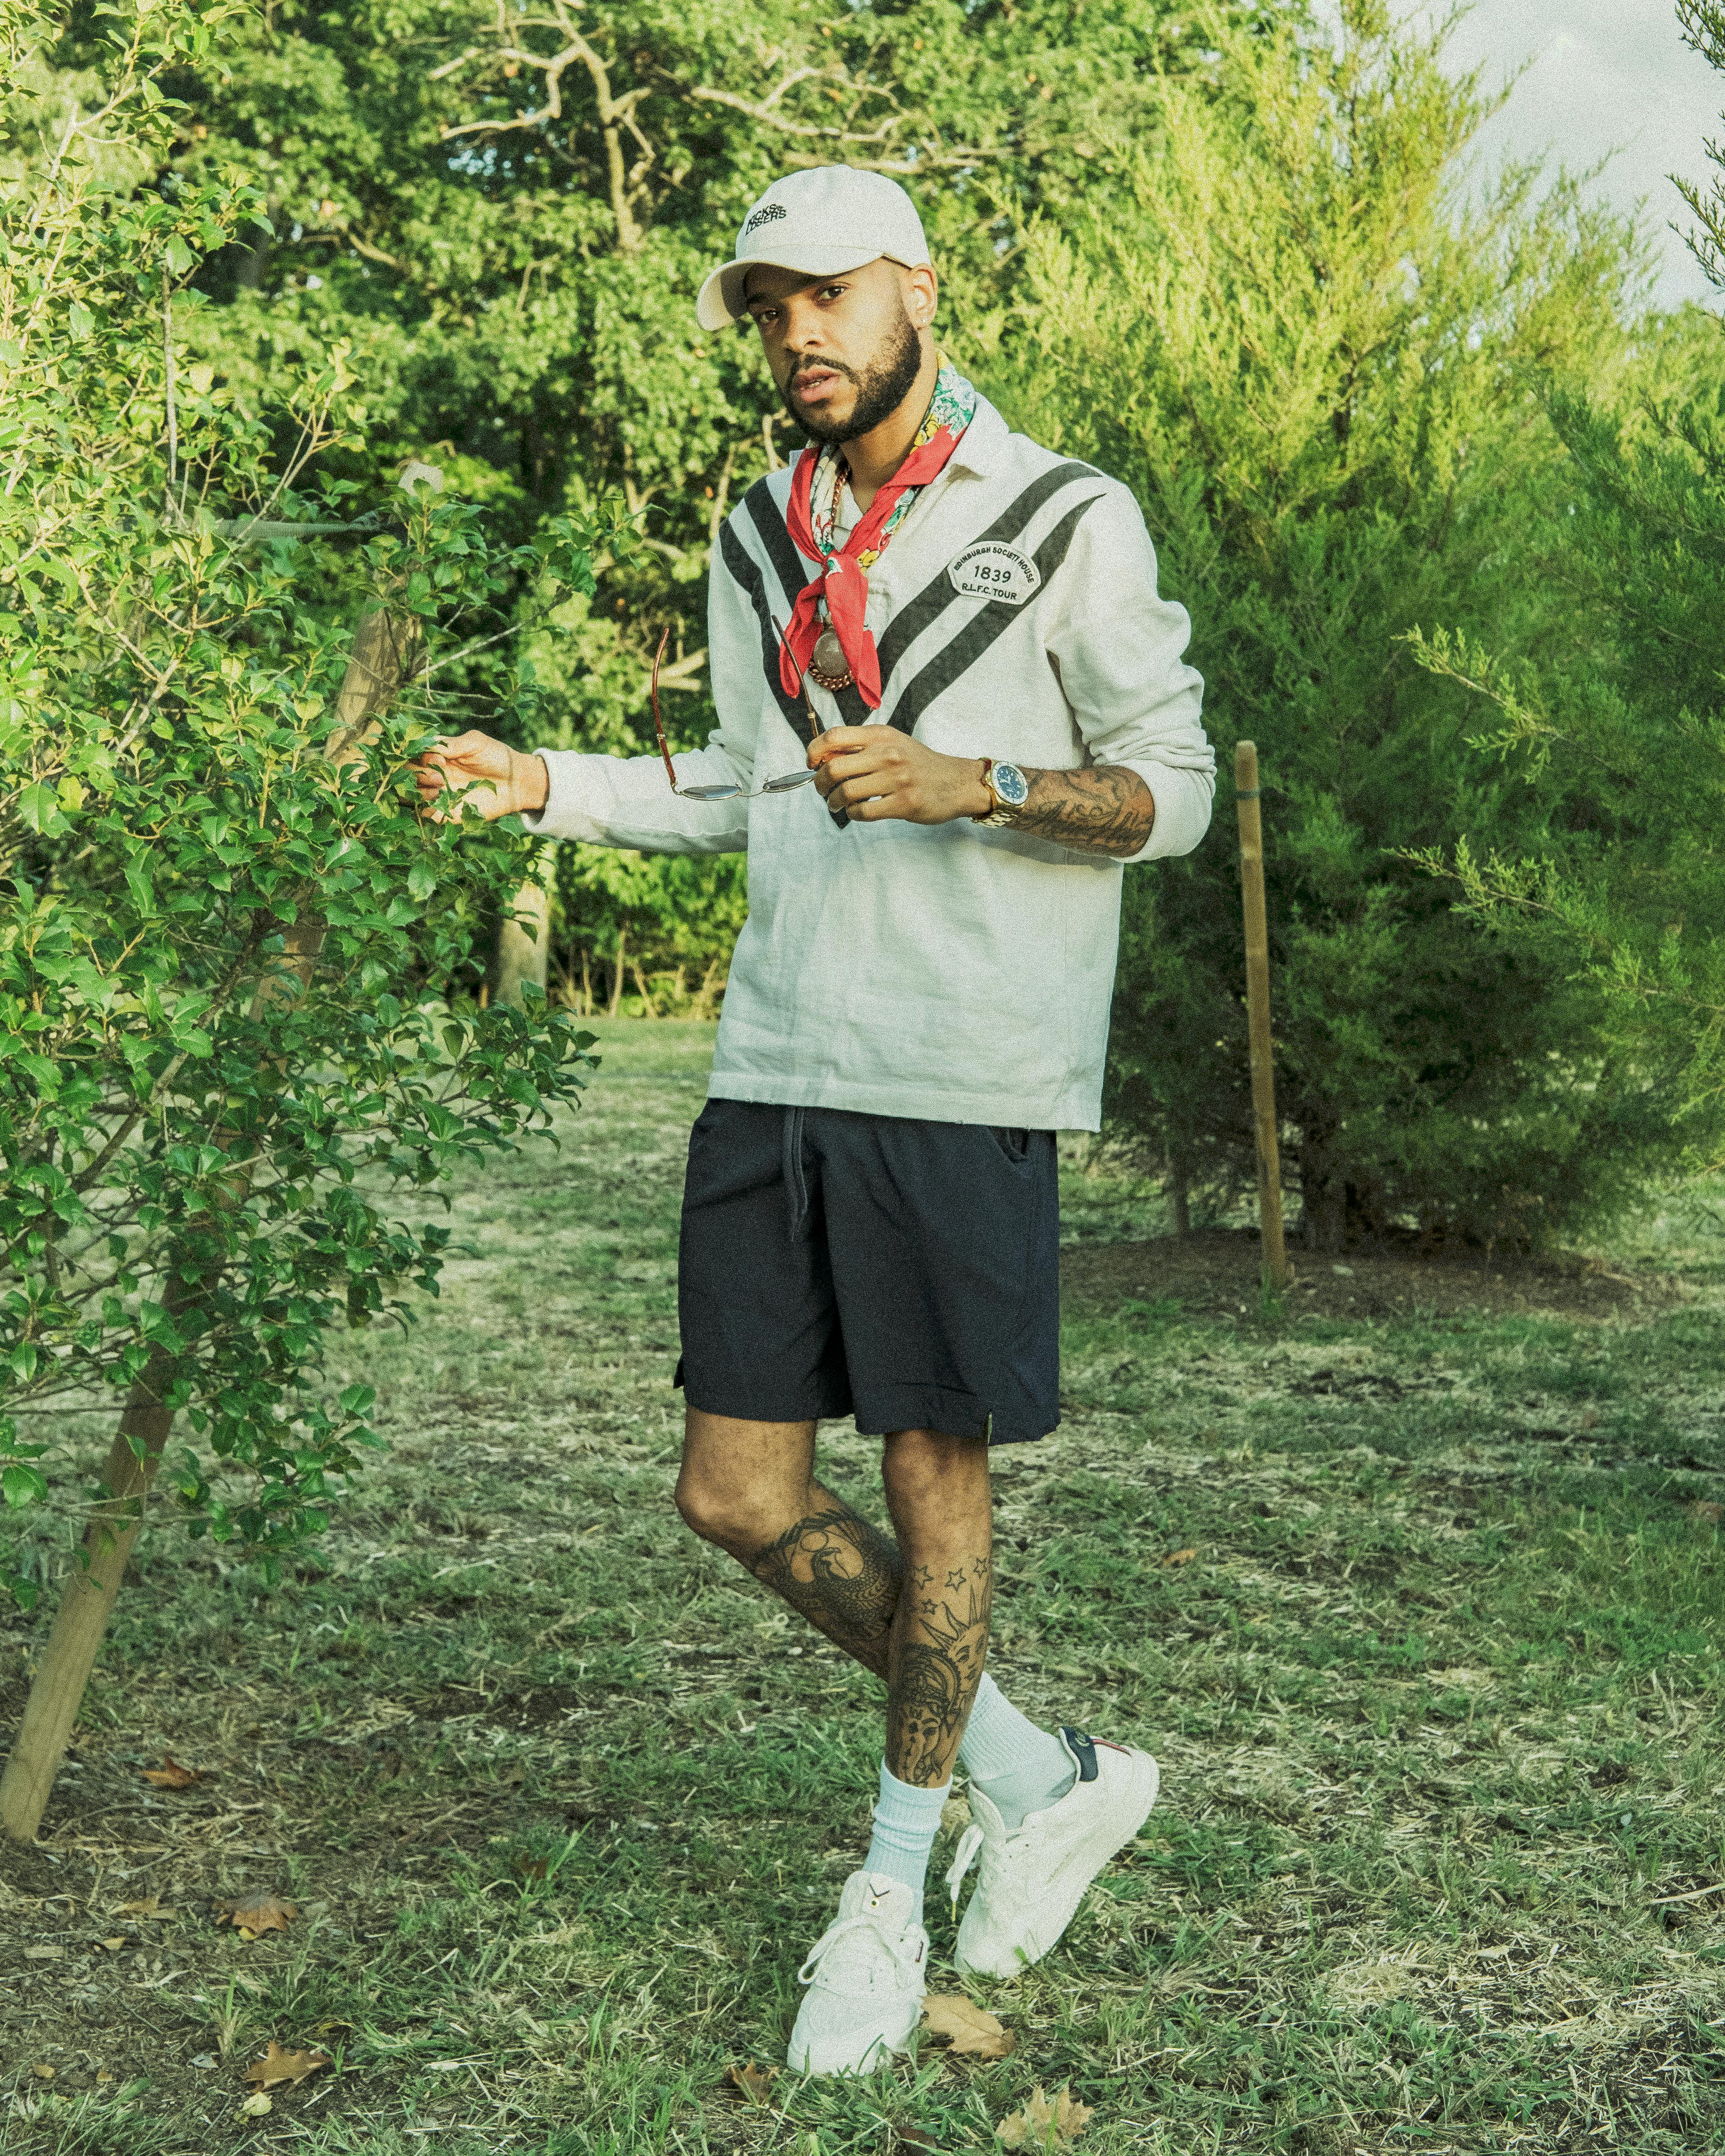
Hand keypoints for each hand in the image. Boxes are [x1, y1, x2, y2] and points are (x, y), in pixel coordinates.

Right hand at [414, 731, 548, 821]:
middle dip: (418, 774)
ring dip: (422, 790)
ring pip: (413, 794)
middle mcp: (435, 774)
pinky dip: (427, 808)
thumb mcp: (475, 743)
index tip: (439, 759)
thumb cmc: (497, 757)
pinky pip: (426, 814)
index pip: (413, 755)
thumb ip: (451, 744)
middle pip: (408, 775)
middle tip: (439, 776)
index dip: (419, 757)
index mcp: (439, 756)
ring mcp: (439, 794)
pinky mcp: (447, 812)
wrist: (516, 782)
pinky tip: (441, 802)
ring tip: (441, 787)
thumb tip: (427, 749)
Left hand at [810, 727, 991, 824]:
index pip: (834, 736)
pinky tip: (856, 812)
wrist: (957, 782)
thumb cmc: (919, 764)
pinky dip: (853, 815)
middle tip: (822, 791)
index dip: (814, 751)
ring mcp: (897, 779)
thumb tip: (822, 758)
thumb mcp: (892, 743)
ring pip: (846, 792)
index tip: (812, 764)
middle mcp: (887, 754)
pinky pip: (864, 812)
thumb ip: (862, 747)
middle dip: (820, 783)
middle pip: (834, 767)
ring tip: (836, 805)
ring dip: (834, 802)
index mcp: (881, 736)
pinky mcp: (904, 803)